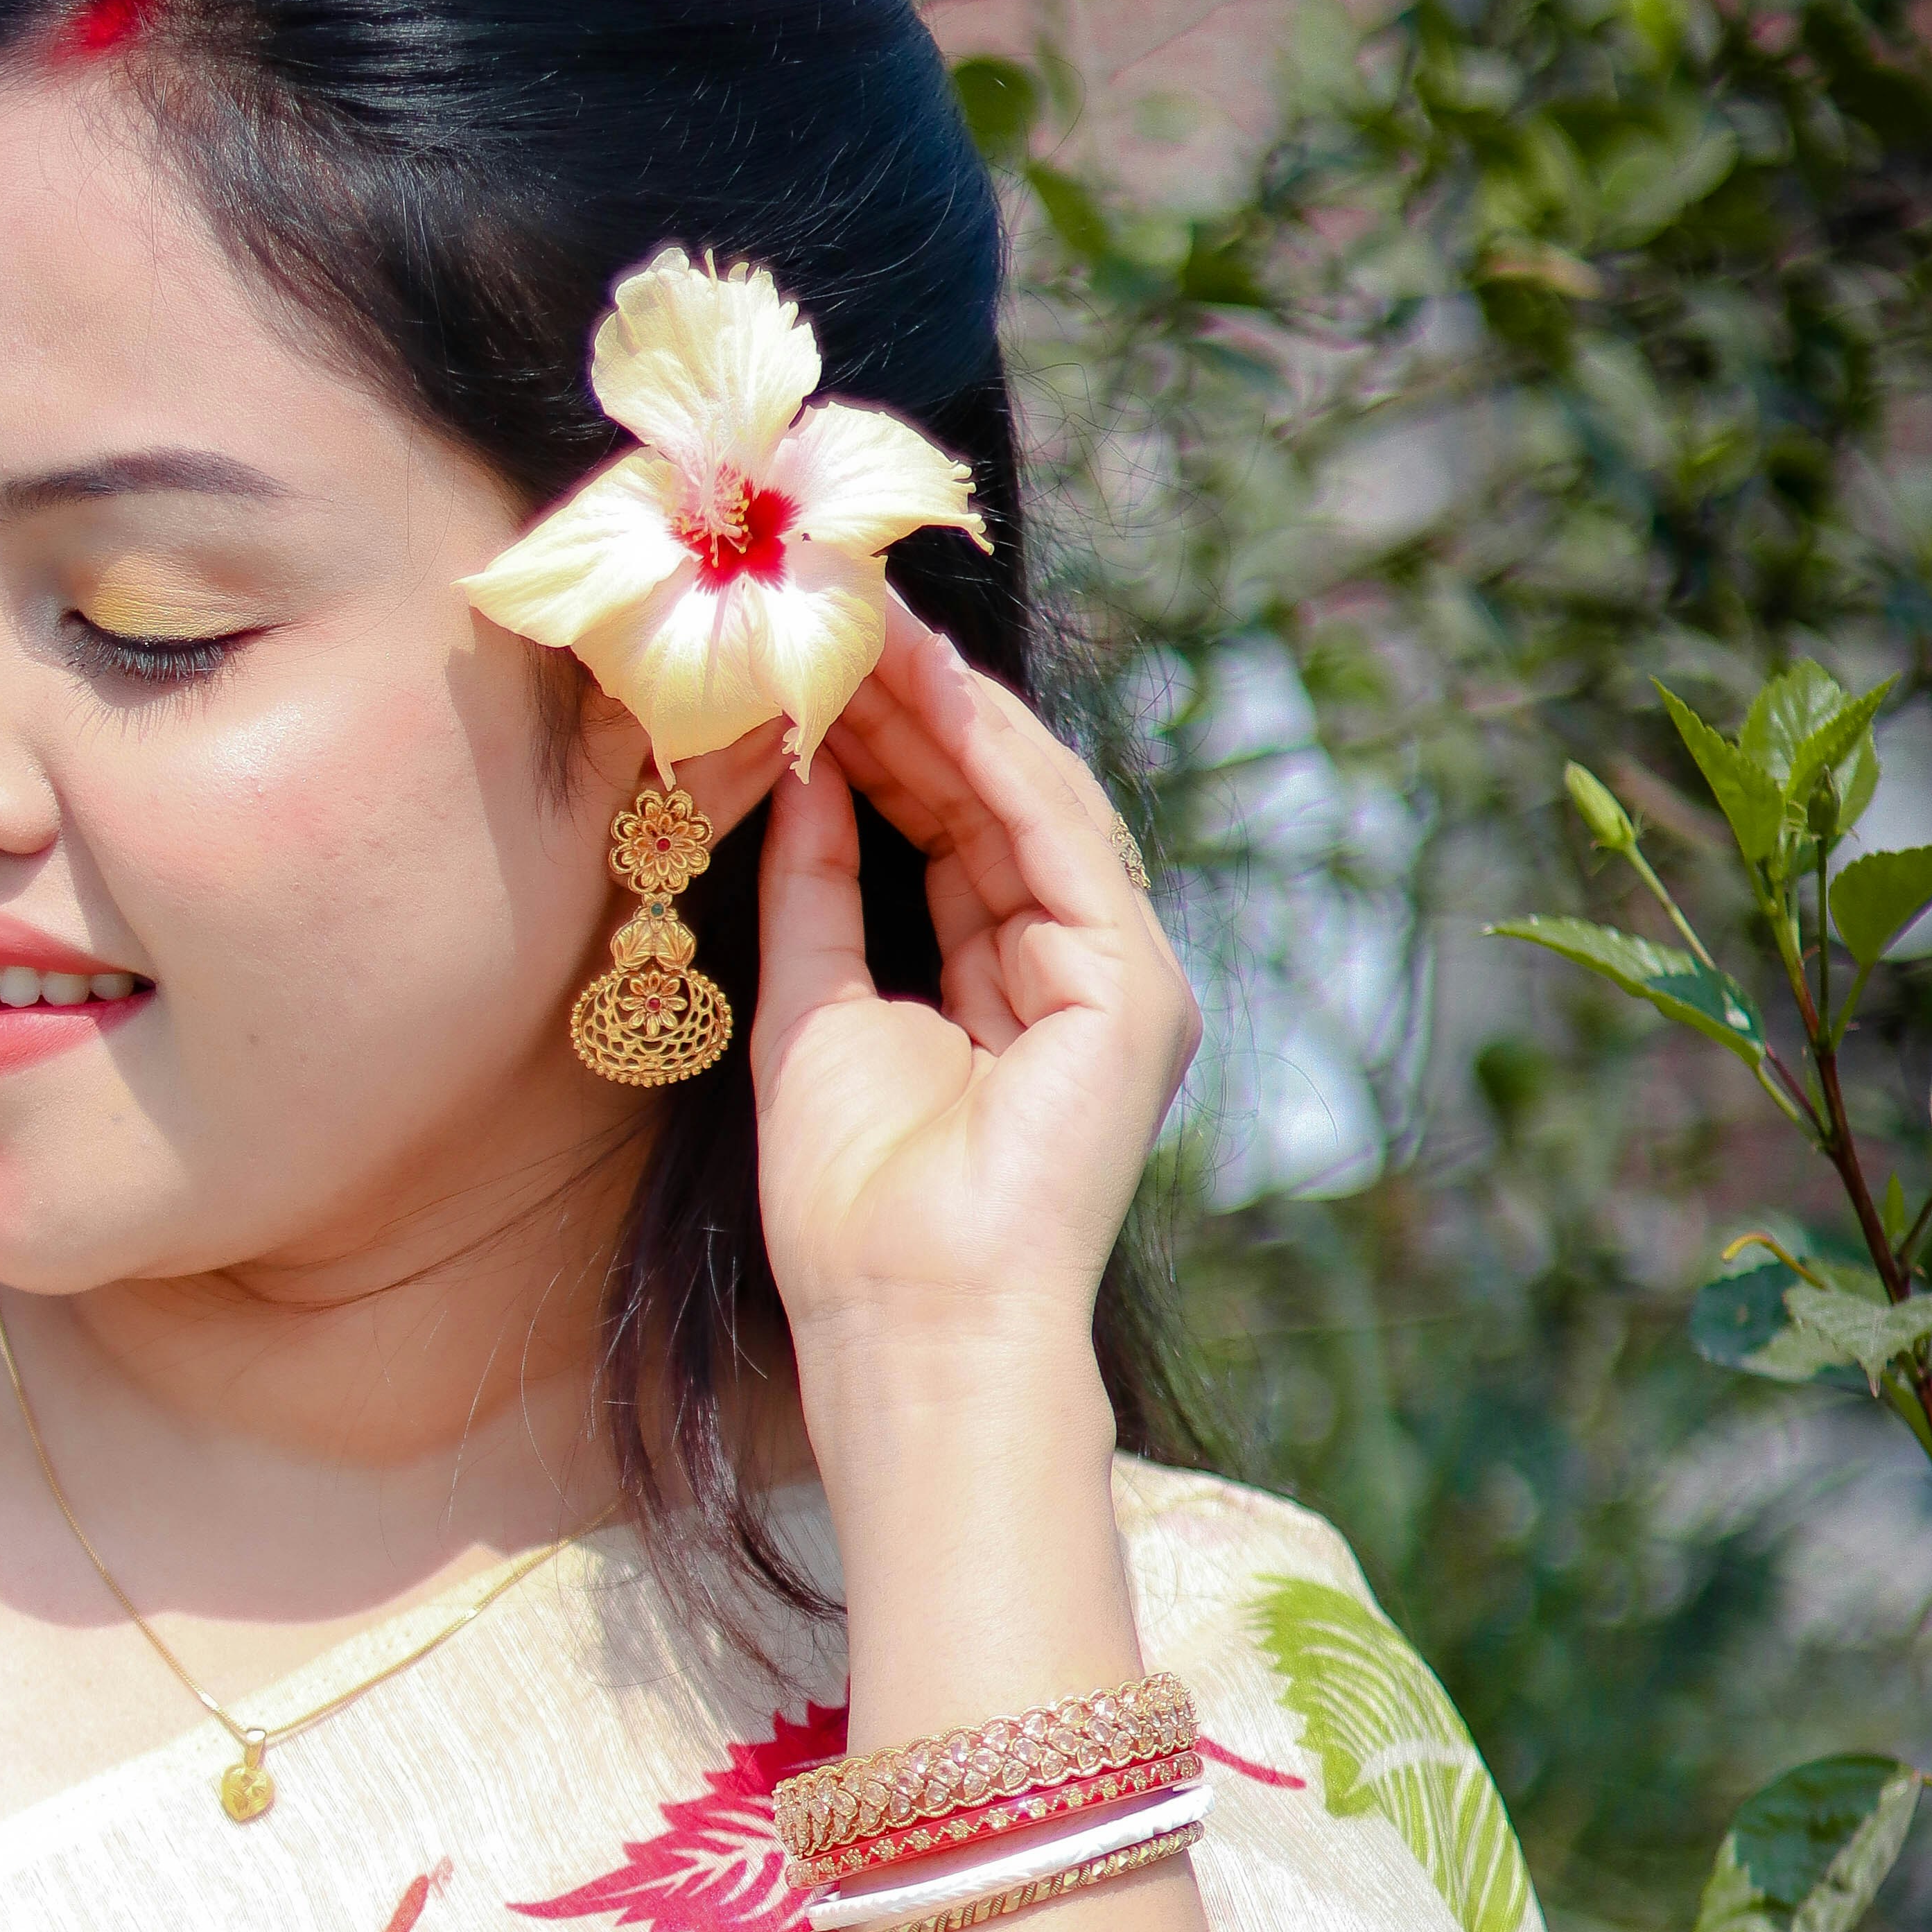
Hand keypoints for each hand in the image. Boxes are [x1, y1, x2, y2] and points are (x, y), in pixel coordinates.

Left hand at [717, 600, 1200, 1378]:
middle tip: (838, 612)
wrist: (908, 1319)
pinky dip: (994, 761)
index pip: (950, 836)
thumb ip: (814, 893)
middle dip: (916, 710)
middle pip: (991, 809)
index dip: (887, 746)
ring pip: (1029, 808)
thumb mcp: (814, 1012)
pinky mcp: (1132, 993)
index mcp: (1007, 994)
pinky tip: (931, 691)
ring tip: (869, 625)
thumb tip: (798, 773)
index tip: (818, 664)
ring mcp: (1117, 982)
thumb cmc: (853, 1209)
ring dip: (949, 712)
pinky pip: (1057, 844)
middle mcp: (1073, 977)